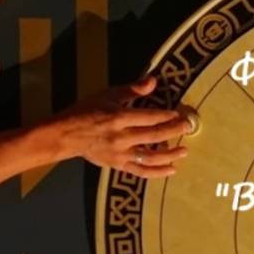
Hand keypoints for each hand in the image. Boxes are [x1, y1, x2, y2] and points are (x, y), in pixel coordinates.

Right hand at [52, 76, 190, 177]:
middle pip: (153, 135)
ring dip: (170, 154)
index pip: (148, 117)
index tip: (179, 114)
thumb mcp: (107, 96)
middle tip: (188, 127)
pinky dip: (158, 172)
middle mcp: (121, 137)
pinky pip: (141, 171)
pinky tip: (172, 169)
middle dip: (173, 131)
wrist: (66, 136)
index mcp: (118, 117)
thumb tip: (153, 80)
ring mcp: (120, 154)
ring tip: (184, 150)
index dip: (166, 116)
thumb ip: (132, 90)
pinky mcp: (119, 166)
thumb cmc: (86, 112)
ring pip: (150, 156)